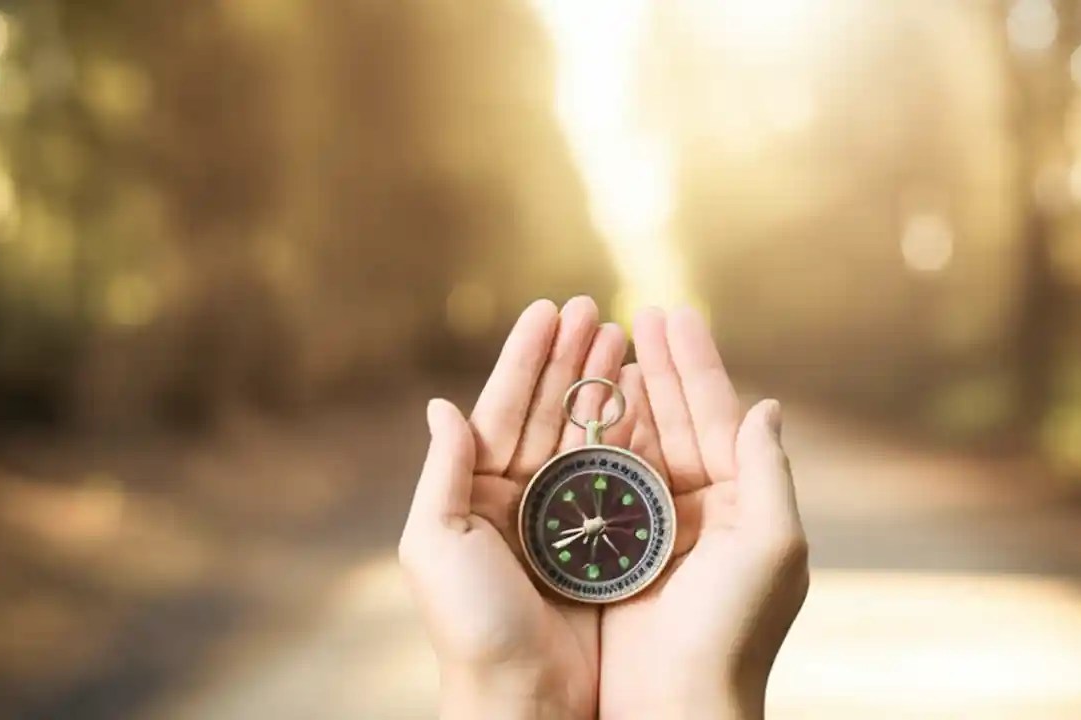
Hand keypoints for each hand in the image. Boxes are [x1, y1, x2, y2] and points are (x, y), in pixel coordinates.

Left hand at [399, 297, 625, 719]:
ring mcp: (564, 519)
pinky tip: (645, 395)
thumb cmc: (471, 627)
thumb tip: (441, 405)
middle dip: (570, 358)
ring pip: (586, 435)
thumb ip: (443, 472)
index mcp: (476, 494)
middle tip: (596, 308)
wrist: (529, 700)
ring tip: (623, 336)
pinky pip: (618, 475)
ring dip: (603, 384)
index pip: (502, 408)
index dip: (525, 357)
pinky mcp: (603, 543)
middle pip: (548, 411)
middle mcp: (520, 500)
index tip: (548, 309)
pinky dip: (630, 432)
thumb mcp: (436, 544)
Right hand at [598, 307, 809, 719]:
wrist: (676, 704)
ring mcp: (659, 529)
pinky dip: (599, 440)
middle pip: (679, 420)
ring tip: (608, 343)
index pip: (719, 416)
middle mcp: (704, 511)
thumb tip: (769, 405)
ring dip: (626, 393)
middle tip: (639, 312)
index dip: (697, 364)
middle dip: (661, 366)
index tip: (675, 314)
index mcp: (744, 504)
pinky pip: (607, 480)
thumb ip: (768, 469)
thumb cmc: (734, 629)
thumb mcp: (771, 542)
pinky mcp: (618, 549)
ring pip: (641, 443)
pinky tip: (586, 404)